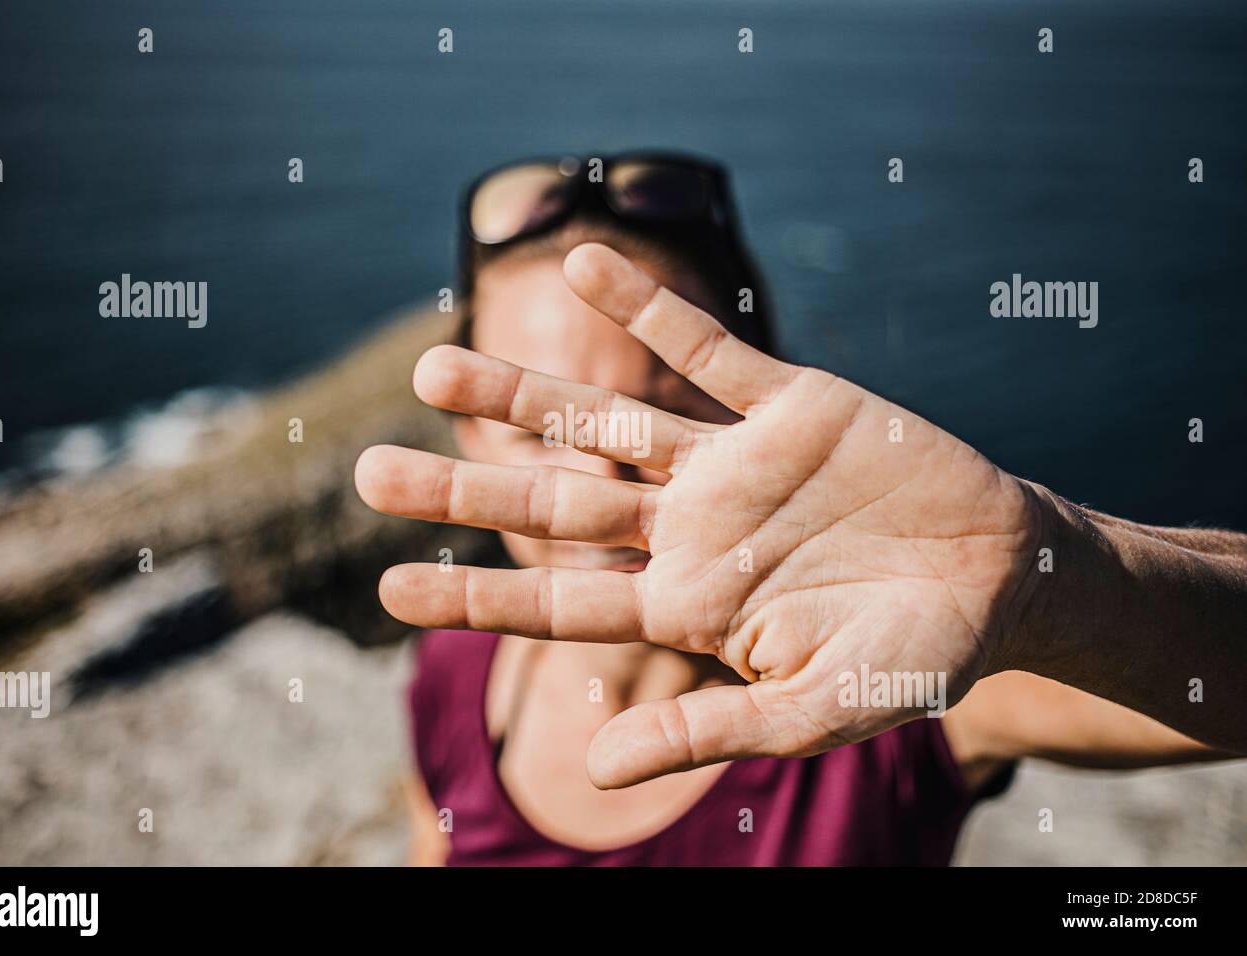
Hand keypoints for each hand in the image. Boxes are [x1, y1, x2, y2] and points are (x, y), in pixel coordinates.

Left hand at [355, 243, 1046, 787]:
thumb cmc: (912, 660)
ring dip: (520, 395)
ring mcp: (731, 463)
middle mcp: (690, 528)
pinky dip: (644, 310)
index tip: (388, 589)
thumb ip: (708, 730)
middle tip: (364, 474)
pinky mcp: (787, 403)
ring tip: (430, 363)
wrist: (1003, 576)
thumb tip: (595, 772)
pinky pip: (704, 347)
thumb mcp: (812, 711)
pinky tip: (579, 264)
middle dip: (464, 490)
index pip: (560, 602)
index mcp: (689, 606)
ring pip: (605, 420)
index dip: (477, 597)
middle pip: (553, 504)